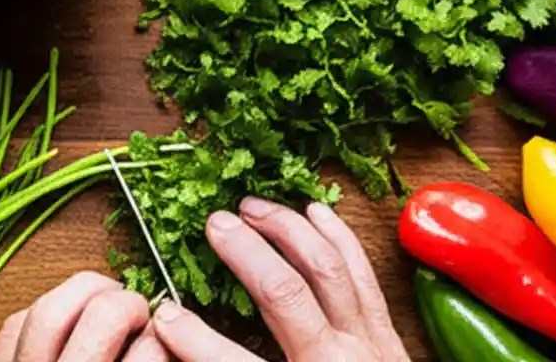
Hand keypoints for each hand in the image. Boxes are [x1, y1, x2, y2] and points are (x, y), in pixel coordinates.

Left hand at [0, 271, 164, 361]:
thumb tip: (163, 333)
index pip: (147, 351)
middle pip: (100, 316)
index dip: (164, 333)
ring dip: (84, 295)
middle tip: (139, 314)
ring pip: (51, 308)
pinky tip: (62, 322)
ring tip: (103, 306)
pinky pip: (14, 324)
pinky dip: (40, 311)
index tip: (167, 331)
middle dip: (126, 303)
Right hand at [151, 199, 409, 361]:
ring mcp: (372, 345)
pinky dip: (338, 235)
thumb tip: (187, 352)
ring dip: (289, 230)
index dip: (197, 341)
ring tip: (254, 207)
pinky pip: (362, 272)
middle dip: (247, 252)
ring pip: (329, 268)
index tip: (165, 317)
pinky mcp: (390, 336)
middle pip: (287, 293)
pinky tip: (316, 212)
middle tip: (214, 223)